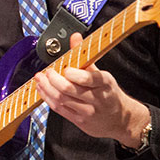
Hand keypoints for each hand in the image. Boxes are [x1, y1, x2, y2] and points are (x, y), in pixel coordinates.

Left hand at [33, 33, 149, 145]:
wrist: (120, 119)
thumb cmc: (109, 94)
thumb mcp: (102, 74)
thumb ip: (86, 57)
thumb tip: (75, 37)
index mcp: (104, 83)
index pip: (87, 78)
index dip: (72, 73)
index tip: (64, 68)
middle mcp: (96, 98)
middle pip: (68, 89)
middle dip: (52, 79)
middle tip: (46, 72)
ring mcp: (87, 111)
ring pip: (61, 99)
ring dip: (46, 88)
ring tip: (40, 79)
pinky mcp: (79, 121)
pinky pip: (59, 109)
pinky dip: (47, 98)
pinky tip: (43, 90)